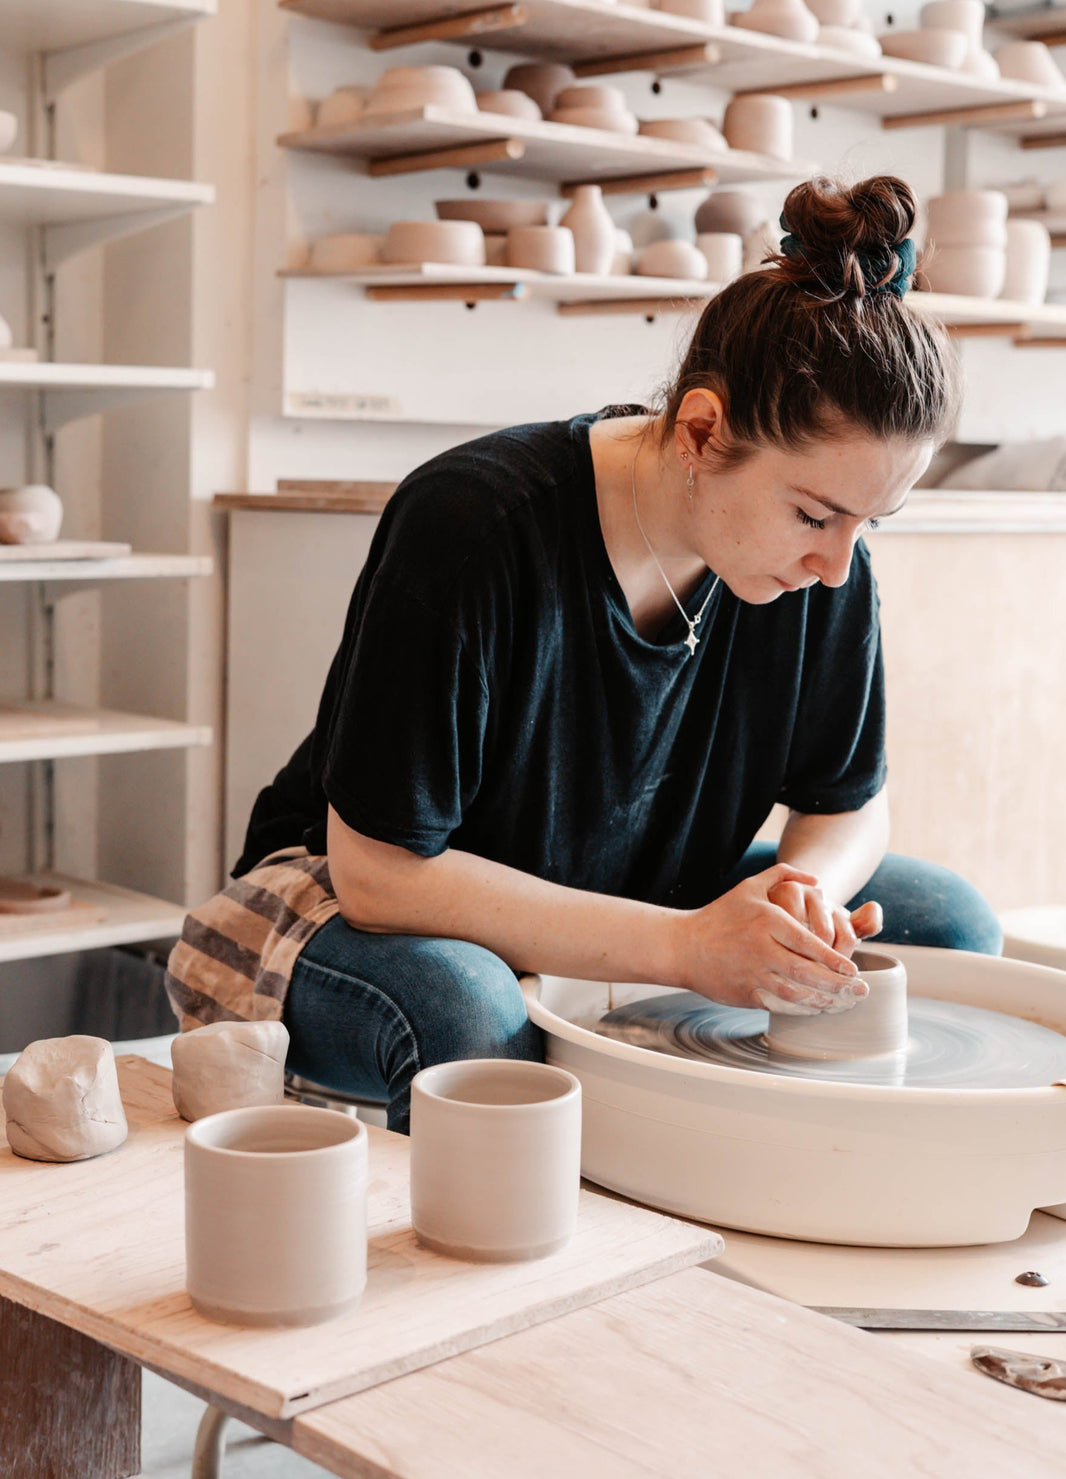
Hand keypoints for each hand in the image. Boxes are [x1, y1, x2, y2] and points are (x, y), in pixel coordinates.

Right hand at [672, 864, 870, 1014]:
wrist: (683, 946)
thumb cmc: (721, 915)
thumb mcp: (750, 886)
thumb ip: (784, 875)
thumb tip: (817, 880)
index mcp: (767, 921)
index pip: (809, 943)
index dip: (835, 959)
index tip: (853, 969)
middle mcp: (761, 948)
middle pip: (807, 972)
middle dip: (838, 985)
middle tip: (861, 990)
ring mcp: (752, 974)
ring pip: (797, 993)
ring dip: (825, 1001)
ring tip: (846, 1003)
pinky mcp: (746, 994)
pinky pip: (781, 1005)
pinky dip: (803, 1009)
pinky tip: (819, 1008)